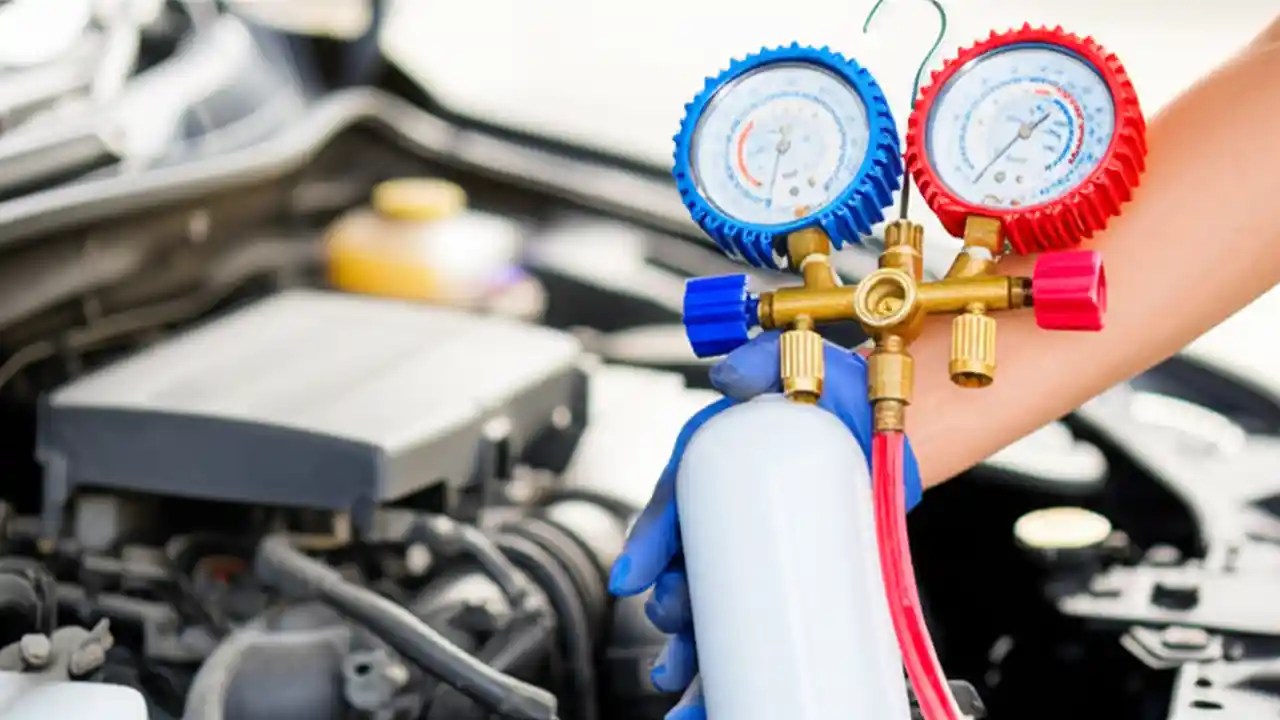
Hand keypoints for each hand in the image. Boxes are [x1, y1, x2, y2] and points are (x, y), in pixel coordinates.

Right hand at [607, 331, 923, 719]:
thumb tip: (727, 380)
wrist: (893, 418)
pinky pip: (761, 629)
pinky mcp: (797, 576)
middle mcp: (729, 512)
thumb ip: (760, 359)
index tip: (633, 576)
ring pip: (714, 609)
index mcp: (714, 465)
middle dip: (670, 603)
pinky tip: (715, 698)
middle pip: (686, 566)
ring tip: (680, 676)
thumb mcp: (795, 360)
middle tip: (674, 618)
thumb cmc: (835, 388)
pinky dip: (734, 669)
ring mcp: (763, 549)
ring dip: (690, 649)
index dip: (649, 543)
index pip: (671, 506)